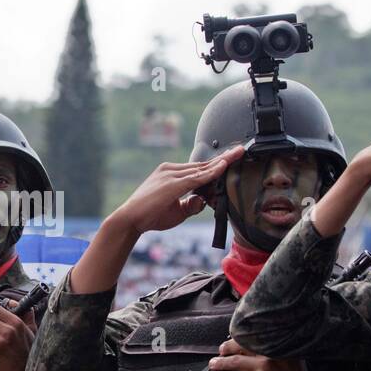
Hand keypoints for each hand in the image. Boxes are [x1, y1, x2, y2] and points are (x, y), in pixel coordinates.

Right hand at [109, 149, 242, 235]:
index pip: (198, 169)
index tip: (230, 160)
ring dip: (221, 163)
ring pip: (201, 169)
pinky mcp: (172, 184)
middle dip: (223, 159)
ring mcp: (171, 175)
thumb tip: (204, 200)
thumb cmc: (150, 216)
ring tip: (238, 154)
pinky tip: (224, 166)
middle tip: (241, 151)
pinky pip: (197, 177)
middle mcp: (171, 170)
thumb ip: (191, 205)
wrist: (130, 219)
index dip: (215, 166)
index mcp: (170, 174)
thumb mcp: (176, 212)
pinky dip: (211, 172)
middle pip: (202, 164)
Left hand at [209, 339, 346, 370]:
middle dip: (227, 347)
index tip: (231, 338)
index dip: (240, 337)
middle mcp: (271, 353)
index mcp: (279, 345)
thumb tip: (258, 349)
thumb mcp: (292, 361)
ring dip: (221, 363)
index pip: (254, 337)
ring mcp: (264, 367)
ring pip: (236, 362)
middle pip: (241, 345)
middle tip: (220, 350)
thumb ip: (277, 353)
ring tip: (213, 365)